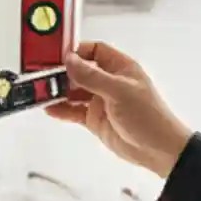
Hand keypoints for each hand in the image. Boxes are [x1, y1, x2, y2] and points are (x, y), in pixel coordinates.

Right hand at [45, 42, 191, 178]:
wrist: (158, 150)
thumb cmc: (148, 116)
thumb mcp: (119, 91)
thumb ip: (92, 76)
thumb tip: (70, 60)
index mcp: (120, 68)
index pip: (94, 50)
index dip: (77, 50)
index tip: (57, 55)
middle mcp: (109, 82)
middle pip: (80, 71)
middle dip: (62, 73)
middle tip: (44, 76)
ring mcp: (101, 101)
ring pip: (74, 91)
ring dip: (59, 92)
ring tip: (43, 93)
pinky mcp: (94, 119)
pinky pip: (73, 111)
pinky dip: (61, 110)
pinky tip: (49, 109)